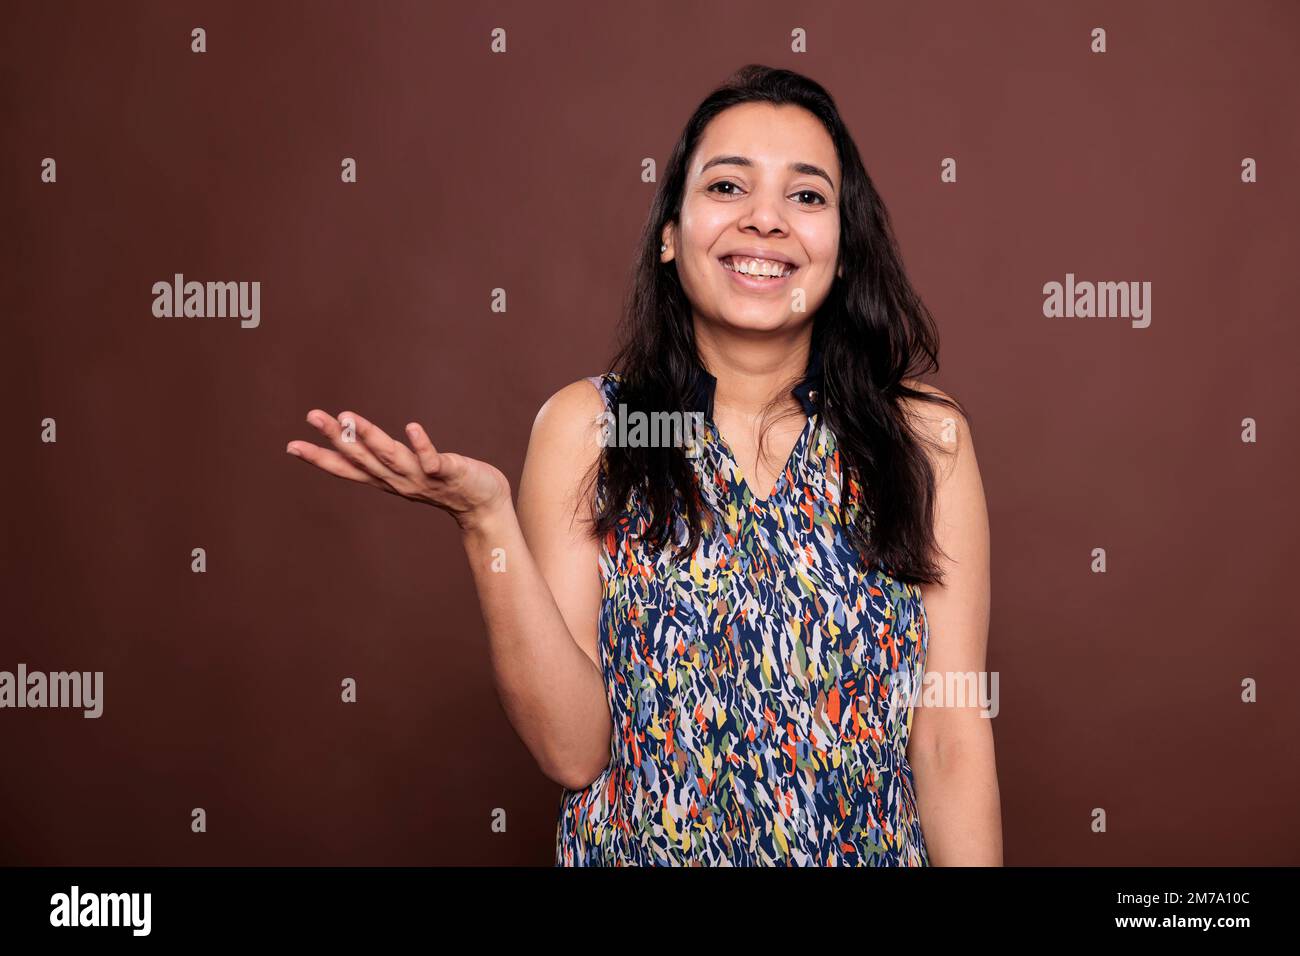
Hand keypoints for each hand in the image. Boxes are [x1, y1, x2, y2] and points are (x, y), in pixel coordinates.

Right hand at [287, 409, 510, 529]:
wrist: (485, 506)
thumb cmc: (445, 483)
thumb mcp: (406, 473)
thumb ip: (384, 459)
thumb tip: (359, 440)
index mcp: (387, 479)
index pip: (348, 469)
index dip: (320, 458)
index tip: (292, 445)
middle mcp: (399, 480)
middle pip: (363, 458)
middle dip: (337, 438)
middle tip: (313, 416)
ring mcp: (423, 477)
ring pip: (390, 457)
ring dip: (369, 438)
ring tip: (348, 417)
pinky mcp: (449, 472)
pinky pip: (433, 458)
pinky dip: (422, 445)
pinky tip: (411, 426)